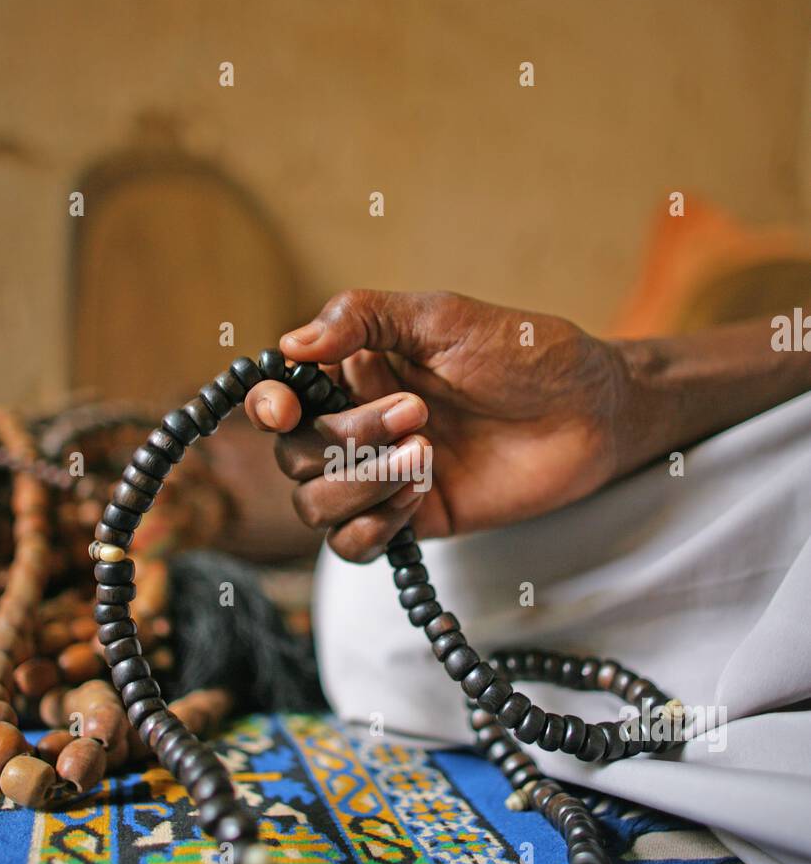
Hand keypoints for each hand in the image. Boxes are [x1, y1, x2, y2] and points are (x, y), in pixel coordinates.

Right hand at [241, 289, 632, 561]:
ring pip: (316, 504)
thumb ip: (363, 319)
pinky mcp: (415, 520)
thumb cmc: (526, 352)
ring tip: (425, 454)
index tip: (284, 406)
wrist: (594, 412)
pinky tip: (420, 497)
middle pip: (295, 453)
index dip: (269, 404)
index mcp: (356, 370)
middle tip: (420, 414)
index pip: (282, 395)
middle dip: (347, 437)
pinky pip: (354, 545)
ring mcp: (384, 477)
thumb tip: (290, 342)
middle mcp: (360, 424)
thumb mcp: (444, 317)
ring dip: (359, 483)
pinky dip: (374, 527)